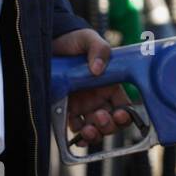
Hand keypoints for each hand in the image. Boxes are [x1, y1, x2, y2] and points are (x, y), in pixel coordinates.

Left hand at [52, 28, 132, 146]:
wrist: (49, 43)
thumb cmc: (73, 40)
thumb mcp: (88, 39)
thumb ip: (98, 49)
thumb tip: (97, 69)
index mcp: (110, 85)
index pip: (124, 106)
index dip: (125, 115)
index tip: (120, 114)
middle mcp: (98, 98)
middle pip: (111, 122)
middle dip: (109, 126)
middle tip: (100, 117)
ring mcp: (82, 106)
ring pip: (94, 129)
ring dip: (94, 135)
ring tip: (88, 130)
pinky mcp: (65, 110)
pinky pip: (74, 129)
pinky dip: (77, 136)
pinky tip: (76, 135)